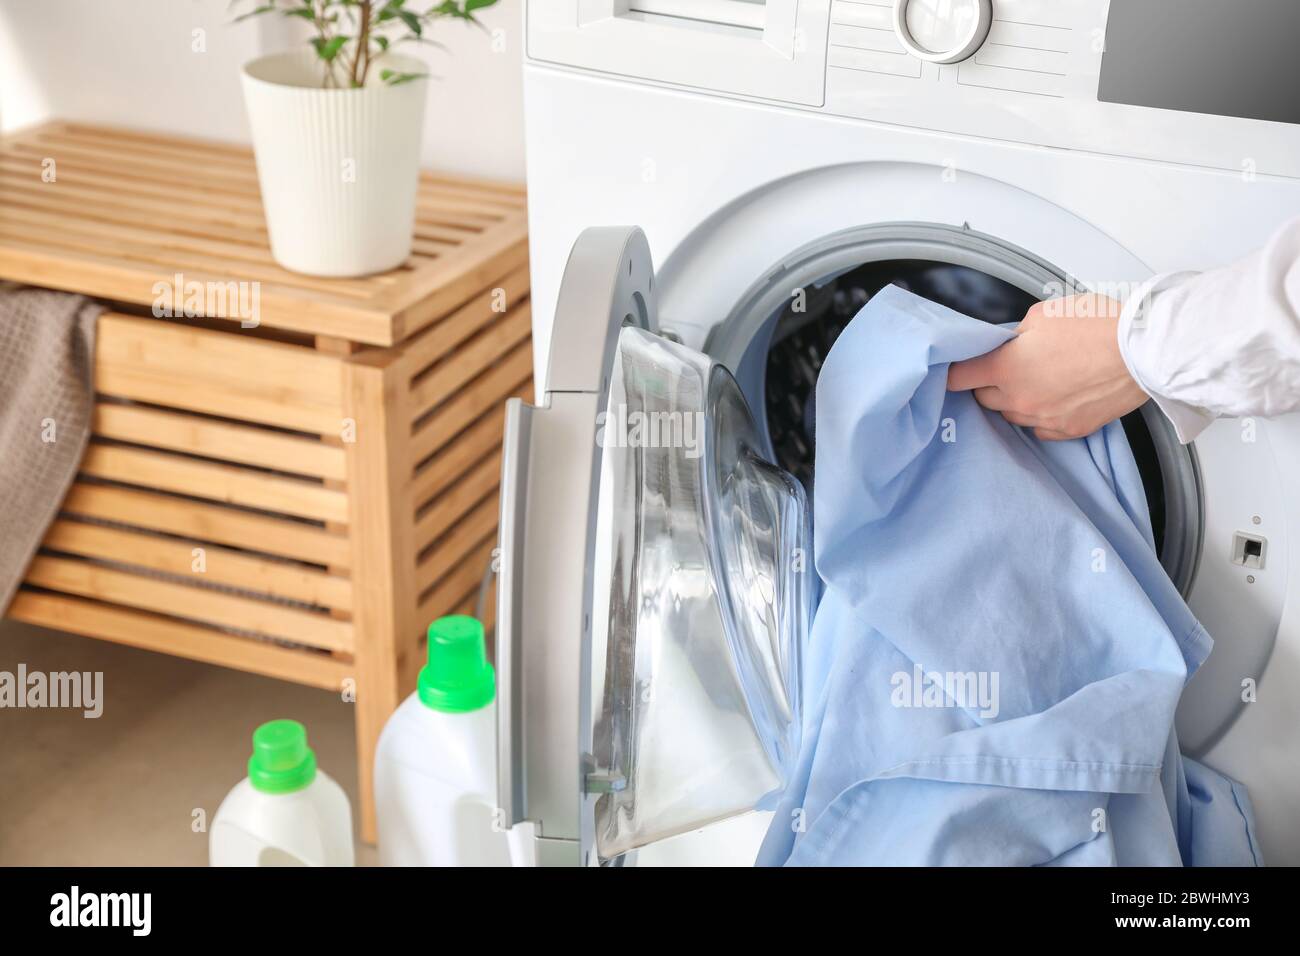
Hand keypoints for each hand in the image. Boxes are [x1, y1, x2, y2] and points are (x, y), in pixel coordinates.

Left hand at [946, 294, 1148, 439]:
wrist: (1144, 352)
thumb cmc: (1099, 326)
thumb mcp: (1044, 314)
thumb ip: (1014, 333)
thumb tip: (1007, 343)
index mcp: (1007, 368)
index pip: (958, 377)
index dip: (954, 370)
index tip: (955, 368)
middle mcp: (1020, 399)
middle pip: (984, 398)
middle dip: (988, 382)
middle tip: (1007, 365)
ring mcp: (1044, 418)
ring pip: (1012, 414)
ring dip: (1016, 399)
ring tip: (1039, 378)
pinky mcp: (1068, 430)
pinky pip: (1040, 427)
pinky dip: (1041, 414)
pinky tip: (1056, 395)